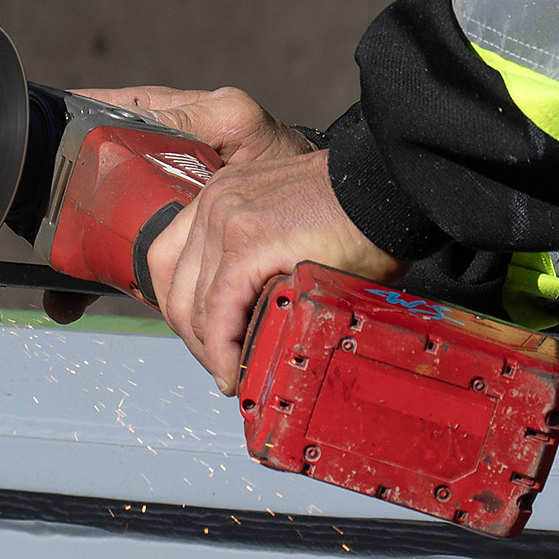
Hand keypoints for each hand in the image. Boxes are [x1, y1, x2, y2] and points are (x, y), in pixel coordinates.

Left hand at [76, 89, 400, 390]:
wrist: (388, 186)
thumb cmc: (355, 212)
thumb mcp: (288, 232)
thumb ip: (258, 264)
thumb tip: (247, 323)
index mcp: (221, 196)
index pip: (169, 262)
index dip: (183, 310)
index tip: (208, 340)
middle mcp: (215, 202)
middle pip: (173, 286)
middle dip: (194, 337)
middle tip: (223, 366)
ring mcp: (227, 217)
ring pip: (195, 303)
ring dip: (210, 349)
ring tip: (236, 373)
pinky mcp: (249, 240)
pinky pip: (220, 307)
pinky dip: (223, 345)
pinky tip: (236, 366)